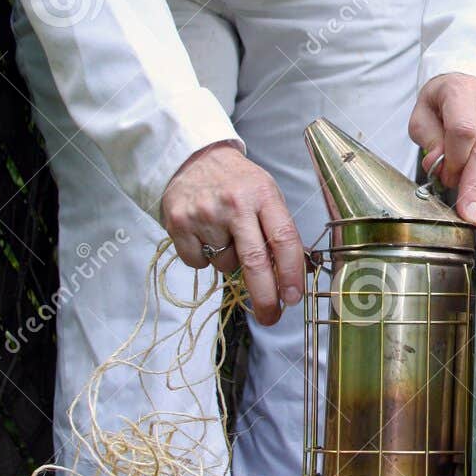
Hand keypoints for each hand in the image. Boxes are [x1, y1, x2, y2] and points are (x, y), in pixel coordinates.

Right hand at [161, 140, 303, 325]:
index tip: (294, 297)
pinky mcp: (178, 223)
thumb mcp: (266, 195)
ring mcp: (204, 214)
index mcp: (263, 195)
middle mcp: (234, 203)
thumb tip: (297, 275)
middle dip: (265, 297)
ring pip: (225, 265)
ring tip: (225, 233)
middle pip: (254, 262)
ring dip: (230, 261)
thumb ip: (279, 231)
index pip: (283, 239)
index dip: (291, 272)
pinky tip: (204, 234)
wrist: (194, 158)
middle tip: (270, 316)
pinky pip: (199, 263)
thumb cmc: (238, 182)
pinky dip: (204, 258)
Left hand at [408, 73, 475, 226]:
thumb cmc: (440, 102)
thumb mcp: (422, 115)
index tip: (446, 180)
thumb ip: (429, 140)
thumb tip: (439, 167)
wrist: (467, 84)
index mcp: (463, 90)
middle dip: (475, 185)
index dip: (454, 160)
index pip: (463, 130)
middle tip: (468, 215)